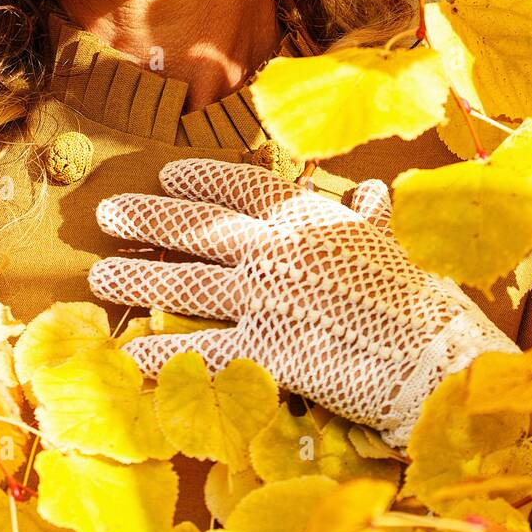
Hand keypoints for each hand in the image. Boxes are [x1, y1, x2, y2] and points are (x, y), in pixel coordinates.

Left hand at [88, 158, 519, 449]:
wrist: (430, 356)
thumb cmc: (414, 298)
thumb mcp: (386, 243)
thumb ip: (363, 217)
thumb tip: (370, 191)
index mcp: (307, 217)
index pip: (240, 185)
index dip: (198, 179)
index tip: (166, 175)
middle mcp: (278, 250)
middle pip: (197, 228)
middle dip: (146, 218)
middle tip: (106, 214)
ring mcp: (267, 300)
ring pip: (184, 284)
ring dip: (136, 278)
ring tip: (101, 275)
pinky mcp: (264, 352)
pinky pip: (200, 348)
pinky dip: (161, 349)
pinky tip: (131, 348)